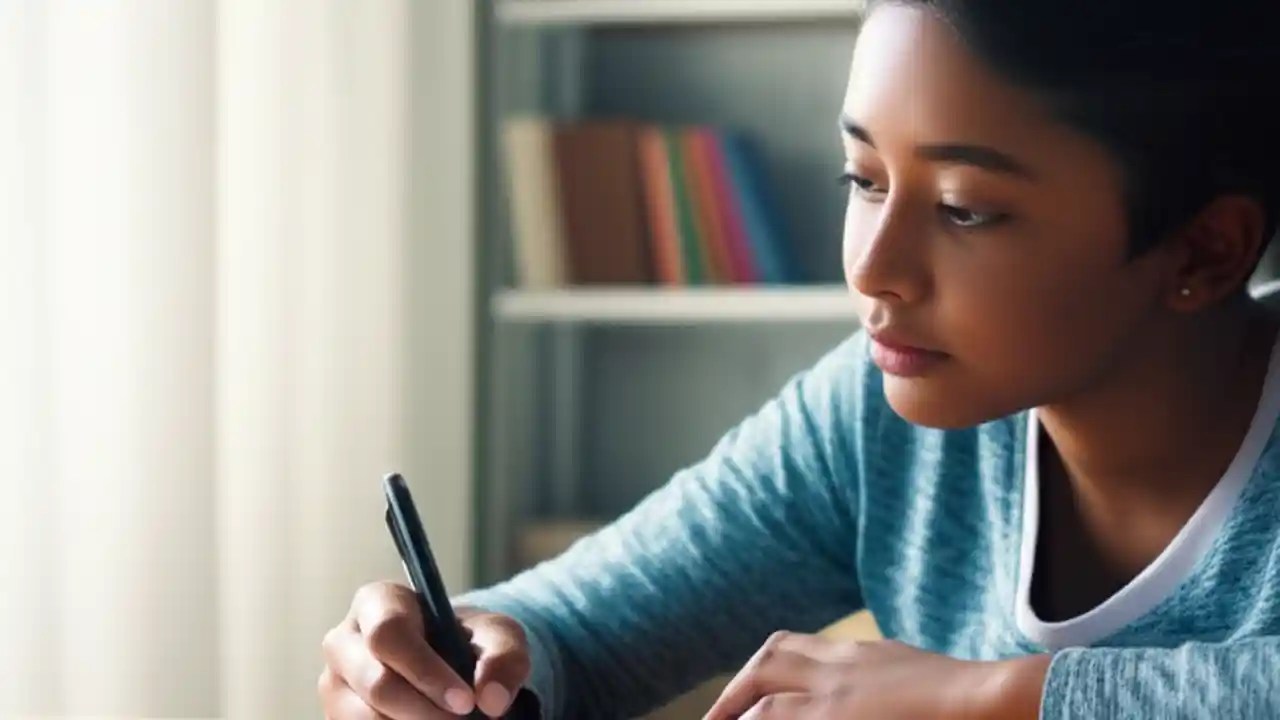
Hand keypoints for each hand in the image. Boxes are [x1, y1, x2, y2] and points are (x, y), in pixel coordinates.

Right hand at [319, 580, 531, 718]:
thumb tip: (491, 700)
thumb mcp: (497, 636)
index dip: (426, 671)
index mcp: (377, 603)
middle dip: (423, 711)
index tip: (465, 701)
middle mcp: (343, 642)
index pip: (388, 634)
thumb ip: (503, 658)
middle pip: (376, 684)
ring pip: (365, 719)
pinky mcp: (336, 718)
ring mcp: (333, 686)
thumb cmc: (469, 641)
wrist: (451, 665)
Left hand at [702, 631, 1049, 719]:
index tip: (744, 692)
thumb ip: (887, 677)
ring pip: (765, 703)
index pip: (790, 648)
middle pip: (768, 664)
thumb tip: (878, 689)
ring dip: (737, 716)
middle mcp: (840, 669)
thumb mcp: (916, 675)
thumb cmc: (973, 696)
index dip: (759, 669)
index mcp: (858, 655)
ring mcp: (837, 698)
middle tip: (714, 719)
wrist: (994, 698)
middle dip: (734, 691)